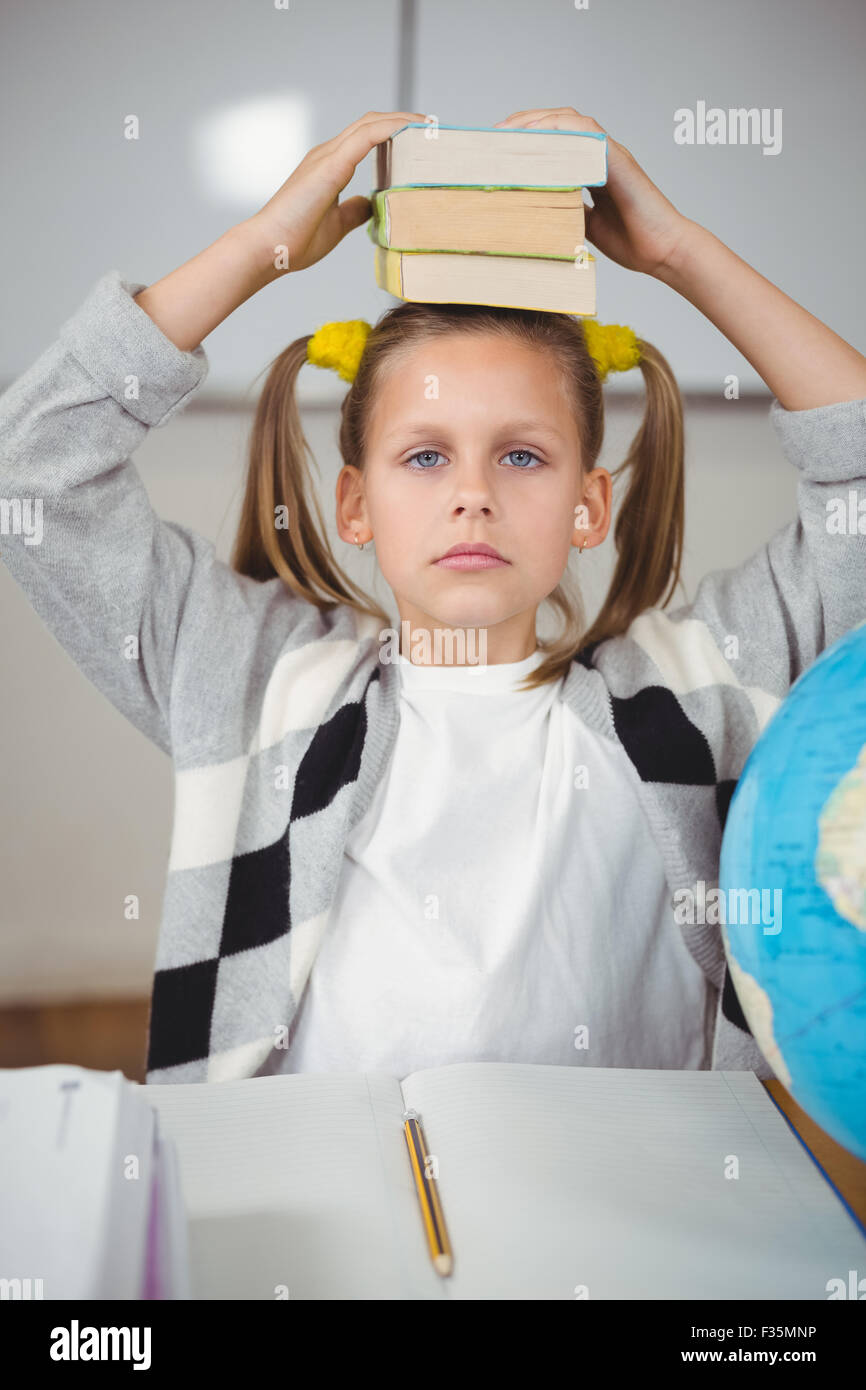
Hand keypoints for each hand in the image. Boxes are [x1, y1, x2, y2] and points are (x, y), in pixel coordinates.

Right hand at [248, 110, 427, 273]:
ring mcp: (327, 156)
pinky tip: (411, 130)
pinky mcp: (330, 165)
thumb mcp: (336, 225)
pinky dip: (391, 129)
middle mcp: (327, 154)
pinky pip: (367, 136)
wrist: (268, 248)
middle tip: (432, 129)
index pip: (366, 137)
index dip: (393, 132)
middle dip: (403, 121)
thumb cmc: (295, 241)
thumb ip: (354, 212)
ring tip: (429, 126)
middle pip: (371, 123)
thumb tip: (371, 205)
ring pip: (371, 124)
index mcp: (329, 166)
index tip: (420, 139)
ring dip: (402, 120)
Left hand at [493, 107, 691, 277]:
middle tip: (492, 135)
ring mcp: (610, 155)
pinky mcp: (619, 161)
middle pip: (557, 123)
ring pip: (570, 121)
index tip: (496, 148)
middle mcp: (599, 156)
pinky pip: (589, 134)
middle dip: (523, 124)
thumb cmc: (631, 241)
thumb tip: (534, 212)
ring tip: (509, 132)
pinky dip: (563, 129)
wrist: (663, 252)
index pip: (553, 141)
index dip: (525, 138)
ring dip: (537, 120)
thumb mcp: (585, 226)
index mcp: (590, 168)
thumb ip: (565, 211)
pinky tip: (540, 135)